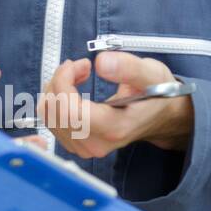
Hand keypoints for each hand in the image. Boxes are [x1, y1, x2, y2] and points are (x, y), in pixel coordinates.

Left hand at [36, 50, 193, 157]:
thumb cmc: (158, 93)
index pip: (69, 111)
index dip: (64, 82)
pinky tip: (72, 87)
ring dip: (56, 87)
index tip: (81, 64)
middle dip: (60, 80)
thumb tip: (101, 64)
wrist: (162, 115)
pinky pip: (51, 119)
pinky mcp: (77, 143)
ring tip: (79, 73)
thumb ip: (128, 68)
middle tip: (81, 65)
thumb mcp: (151, 74)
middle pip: (55, 112)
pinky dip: (55, 98)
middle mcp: (97, 143)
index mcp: (114, 128)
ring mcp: (85, 146)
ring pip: (49, 115)